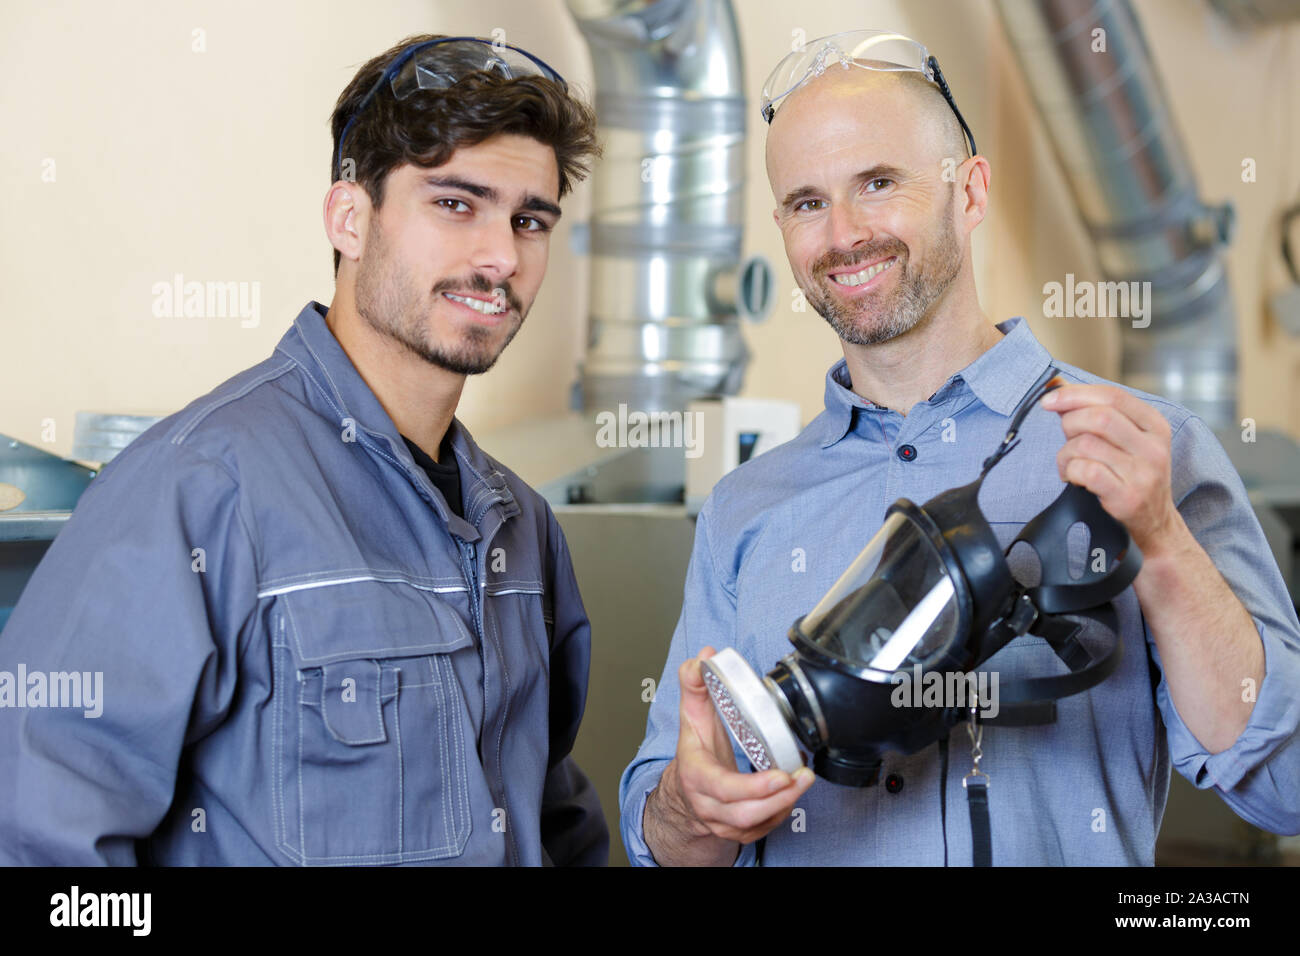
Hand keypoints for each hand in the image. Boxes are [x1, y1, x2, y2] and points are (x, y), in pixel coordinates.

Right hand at [645, 647, 813, 864]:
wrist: (685, 790)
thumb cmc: (695, 751)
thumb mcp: (691, 715)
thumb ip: (696, 684)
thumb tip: (705, 656)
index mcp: (696, 775)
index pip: (721, 787)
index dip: (752, 786)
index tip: (780, 774)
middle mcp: (707, 804)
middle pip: (744, 812)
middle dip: (777, 797)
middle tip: (802, 776)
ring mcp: (722, 822)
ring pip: (756, 824)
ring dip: (785, 804)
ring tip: (804, 780)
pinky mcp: (737, 831)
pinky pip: (763, 830)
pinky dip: (781, 812)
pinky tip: (792, 793)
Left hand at [1041, 384, 1183, 557]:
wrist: (1155, 521)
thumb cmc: (1131, 473)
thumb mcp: (1124, 439)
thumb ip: (1095, 412)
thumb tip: (1055, 386)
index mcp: (1154, 424)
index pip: (1112, 396)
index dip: (1075, 394)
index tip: (1049, 399)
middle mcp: (1153, 446)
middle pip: (1099, 417)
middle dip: (1070, 423)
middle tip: (1066, 438)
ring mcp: (1143, 472)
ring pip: (1087, 444)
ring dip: (1066, 453)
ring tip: (1069, 464)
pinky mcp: (1127, 495)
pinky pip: (1086, 471)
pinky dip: (1070, 471)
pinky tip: (1074, 477)